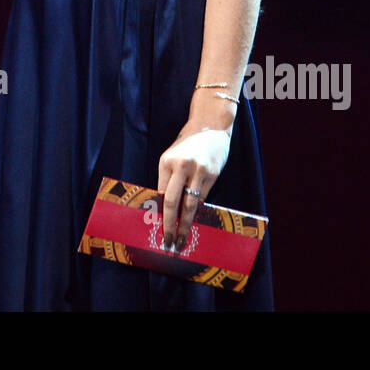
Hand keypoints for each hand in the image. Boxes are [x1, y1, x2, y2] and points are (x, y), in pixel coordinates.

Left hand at [157, 121, 230, 252]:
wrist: (210, 127)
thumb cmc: (188, 144)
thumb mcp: (172, 157)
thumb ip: (168, 179)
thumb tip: (163, 207)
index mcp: (166, 162)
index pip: (160, 194)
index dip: (158, 214)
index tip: (157, 230)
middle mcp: (180, 166)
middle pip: (171, 202)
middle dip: (169, 225)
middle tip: (168, 243)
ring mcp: (198, 170)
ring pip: (189, 204)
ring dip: (185, 225)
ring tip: (182, 239)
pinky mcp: (212, 174)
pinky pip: (203, 198)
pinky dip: (197, 212)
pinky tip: (195, 222)